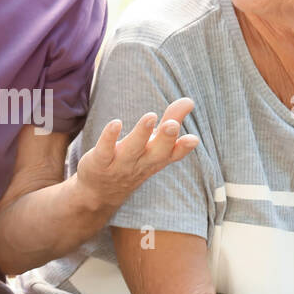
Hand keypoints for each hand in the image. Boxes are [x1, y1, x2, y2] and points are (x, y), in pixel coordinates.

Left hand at [75, 97, 199, 210]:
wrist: (100, 193)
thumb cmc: (134, 162)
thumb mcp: (154, 144)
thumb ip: (172, 120)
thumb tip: (189, 101)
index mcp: (157, 158)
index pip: (174, 154)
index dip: (184, 148)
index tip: (193, 139)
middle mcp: (141, 162)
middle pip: (157, 153)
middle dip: (166, 139)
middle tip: (172, 125)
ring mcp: (120, 163)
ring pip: (132, 149)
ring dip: (141, 134)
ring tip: (150, 117)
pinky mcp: (100, 161)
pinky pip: (104, 150)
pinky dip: (109, 137)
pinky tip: (116, 123)